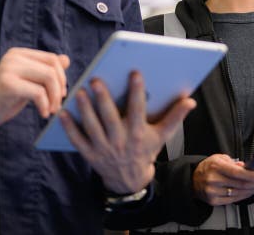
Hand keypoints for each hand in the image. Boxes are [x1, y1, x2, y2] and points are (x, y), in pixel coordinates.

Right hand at [0, 48, 69, 146]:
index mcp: (18, 53)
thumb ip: (44, 70)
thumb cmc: (2, 100)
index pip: (52, 58)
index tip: (61, 94)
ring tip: (51, 111)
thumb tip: (67, 58)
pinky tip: (42, 114)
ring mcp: (9, 68)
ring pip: (48, 78)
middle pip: (53, 67)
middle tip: (57, 105)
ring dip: (54, 98)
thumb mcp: (27, 82)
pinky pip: (39, 92)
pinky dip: (45, 105)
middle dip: (60, 87)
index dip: (62, 77)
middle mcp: (13, 57)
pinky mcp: (8, 84)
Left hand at [58, 70, 195, 194]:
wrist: (130, 180)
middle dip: (103, 99)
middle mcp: (120, 141)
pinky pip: (77, 140)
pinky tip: (62, 113)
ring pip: (92, 127)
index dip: (137, 92)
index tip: (135, 73)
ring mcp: (103, 148)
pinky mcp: (90, 154)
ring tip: (79, 92)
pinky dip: (69, 128)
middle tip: (96, 80)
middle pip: (110, 118)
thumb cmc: (145, 151)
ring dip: (85, 109)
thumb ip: (175, 117)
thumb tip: (190, 101)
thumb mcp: (162, 136)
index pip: (138, 110)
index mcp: (138, 134)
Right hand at [192, 154, 253, 205]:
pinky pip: (234, 199)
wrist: (193, 179)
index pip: (237, 173)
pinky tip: (252, 192)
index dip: (251, 176)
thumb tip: (247, 167)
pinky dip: (245, 196)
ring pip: (239, 193)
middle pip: (241, 184)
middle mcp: (214, 180)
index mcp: (216, 166)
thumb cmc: (208, 167)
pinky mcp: (214, 201)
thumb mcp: (219, 158)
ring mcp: (213, 192)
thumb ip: (234, 163)